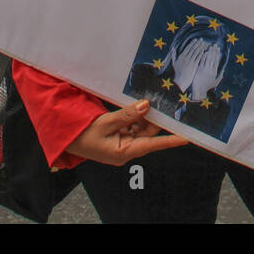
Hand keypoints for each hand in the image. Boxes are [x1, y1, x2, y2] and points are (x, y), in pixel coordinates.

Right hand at [66, 100, 187, 165]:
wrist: (67, 139)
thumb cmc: (83, 135)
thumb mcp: (105, 123)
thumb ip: (127, 115)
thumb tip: (146, 106)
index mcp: (125, 152)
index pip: (153, 144)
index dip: (171, 140)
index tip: (187, 137)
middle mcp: (127, 150)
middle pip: (148, 133)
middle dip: (153, 118)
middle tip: (159, 101)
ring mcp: (123, 144)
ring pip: (141, 128)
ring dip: (143, 116)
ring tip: (146, 101)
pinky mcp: (119, 138)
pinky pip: (132, 126)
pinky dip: (135, 117)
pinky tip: (136, 106)